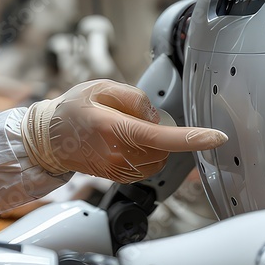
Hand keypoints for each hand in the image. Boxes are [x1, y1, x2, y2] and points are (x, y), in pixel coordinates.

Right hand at [21, 79, 227, 182]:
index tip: (215, 137)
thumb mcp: (101, 87)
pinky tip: (126, 143)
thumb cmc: (72, 109)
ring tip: (126, 129)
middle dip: (162, 132)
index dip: (192, 138)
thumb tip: (156, 117)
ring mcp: (116, 169)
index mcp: (113, 128)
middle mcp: (116, 154)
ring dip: (155, 145)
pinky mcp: (117, 177)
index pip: (161, 137)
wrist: (48, 138)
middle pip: (163, 148)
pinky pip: (147, 168)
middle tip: (133, 118)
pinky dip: (147, 154)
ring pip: (158, 159)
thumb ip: (134, 98)